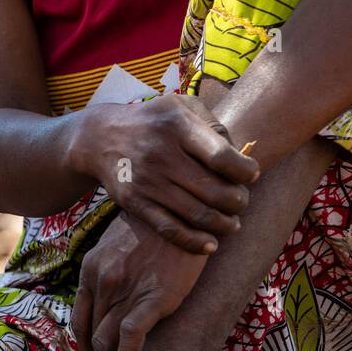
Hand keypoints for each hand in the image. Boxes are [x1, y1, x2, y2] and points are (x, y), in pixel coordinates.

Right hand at [69, 93, 259, 253]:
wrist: (100, 137)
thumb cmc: (154, 120)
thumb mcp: (180, 105)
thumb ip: (212, 122)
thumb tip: (240, 151)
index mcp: (178, 125)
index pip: (221, 157)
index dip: (245, 171)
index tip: (251, 175)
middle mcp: (162, 153)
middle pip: (214, 191)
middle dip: (238, 202)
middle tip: (242, 202)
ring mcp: (147, 180)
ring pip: (197, 214)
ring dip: (224, 225)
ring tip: (233, 223)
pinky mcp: (134, 202)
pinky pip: (170, 229)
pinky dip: (195, 242)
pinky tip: (210, 244)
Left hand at [71, 213, 205, 350]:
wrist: (184, 212)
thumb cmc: (156, 226)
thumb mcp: (119, 242)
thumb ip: (109, 268)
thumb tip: (110, 293)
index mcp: (91, 268)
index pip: (79, 318)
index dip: (85, 343)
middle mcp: (102, 281)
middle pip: (92, 333)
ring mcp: (125, 291)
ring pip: (107, 341)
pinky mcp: (152, 299)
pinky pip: (131, 339)